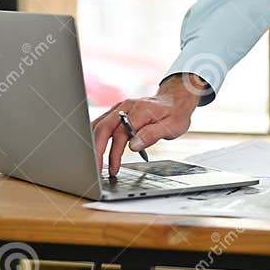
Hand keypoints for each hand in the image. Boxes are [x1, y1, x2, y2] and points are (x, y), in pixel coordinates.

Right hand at [92, 73, 208, 175]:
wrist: (175, 100)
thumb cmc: (174, 114)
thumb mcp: (171, 126)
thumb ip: (152, 135)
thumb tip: (133, 146)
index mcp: (140, 109)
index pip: (120, 133)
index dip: (114, 152)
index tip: (113, 169)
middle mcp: (126, 106)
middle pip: (103, 127)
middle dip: (97, 150)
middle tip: (97, 170)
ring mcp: (119, 108)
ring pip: (99, 125)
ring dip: (94, 144)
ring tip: (96, 163)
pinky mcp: (116, 111)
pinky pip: (101, 123)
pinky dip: (96, 137)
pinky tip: (97, 150)